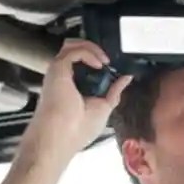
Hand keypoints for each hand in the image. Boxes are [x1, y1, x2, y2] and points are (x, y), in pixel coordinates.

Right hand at [19, 39, 131, 165]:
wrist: (61, 137)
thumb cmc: (77, 130)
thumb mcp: (103, 108)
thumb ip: (114, 91)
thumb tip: (126, 77)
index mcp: (72, 86)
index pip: (82, 63)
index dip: (97, 59)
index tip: (112, 64)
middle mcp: (64, 77)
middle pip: (76, 49)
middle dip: (95, 50)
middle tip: (109, 61)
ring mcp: (59, 72)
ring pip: (73, 45)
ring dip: (92, 48)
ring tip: (105, 61)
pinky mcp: (57, 68)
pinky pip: (74, 50)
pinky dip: (89, 53)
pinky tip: (100, 64)